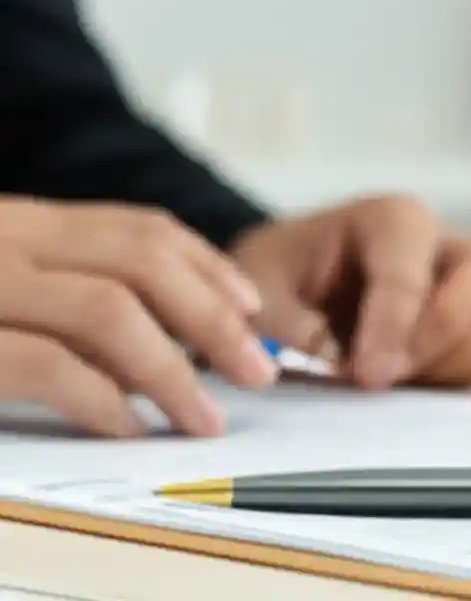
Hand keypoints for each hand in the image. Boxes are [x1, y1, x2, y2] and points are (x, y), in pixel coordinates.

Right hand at [0, 197, 276, 437]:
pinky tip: (131, 430)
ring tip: (206, 421)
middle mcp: (4, 241)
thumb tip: (166, 358)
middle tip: (259, 372)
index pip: (138, 230)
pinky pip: (49, 366)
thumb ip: (73, 310)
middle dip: (214, 320)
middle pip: (141, 262)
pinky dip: (102, 400)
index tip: (253, 309)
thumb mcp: (8, 296)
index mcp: (21, 226)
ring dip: (173, 371)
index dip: (209, 269)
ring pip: (108, 310)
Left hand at [229, 195, 470, 389]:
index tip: (367, 378)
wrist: (296, 276)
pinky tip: (417, 384)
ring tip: (398, 383)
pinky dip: (467, 374)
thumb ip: (293, 324)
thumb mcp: (261, 291)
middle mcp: (446, 242)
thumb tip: (344, 361)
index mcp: (394, 219)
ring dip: (457, 363)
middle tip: (386, 379)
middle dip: (439, 343)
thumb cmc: (280, 275)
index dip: (391, 333)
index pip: (410, 278)